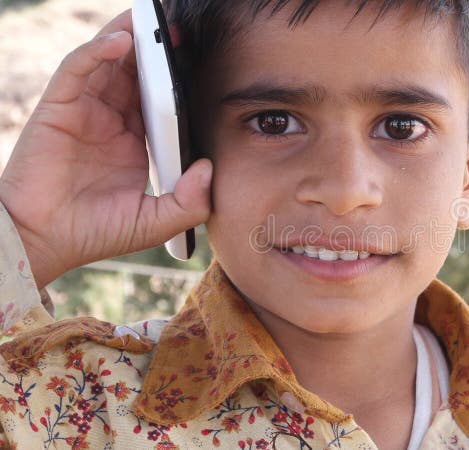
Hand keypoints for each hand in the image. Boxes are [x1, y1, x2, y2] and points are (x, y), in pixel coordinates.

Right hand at [0, 10, 212, 288]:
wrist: (43, 242)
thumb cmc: (93, 233)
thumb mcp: (154, 222)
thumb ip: (189, 202)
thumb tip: (209, 169)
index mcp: (133, 142)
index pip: (158, 100)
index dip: (177, 80)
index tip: (201, 62)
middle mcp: (109, 121)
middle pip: (135, 74)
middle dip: (156, 51)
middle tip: (179, 29)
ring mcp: (83, 112)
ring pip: (108, 63)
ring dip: (129, 39)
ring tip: (152, 20)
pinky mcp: (58, 108)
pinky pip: (77, 70)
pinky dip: (97, 52)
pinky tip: (119, 42)